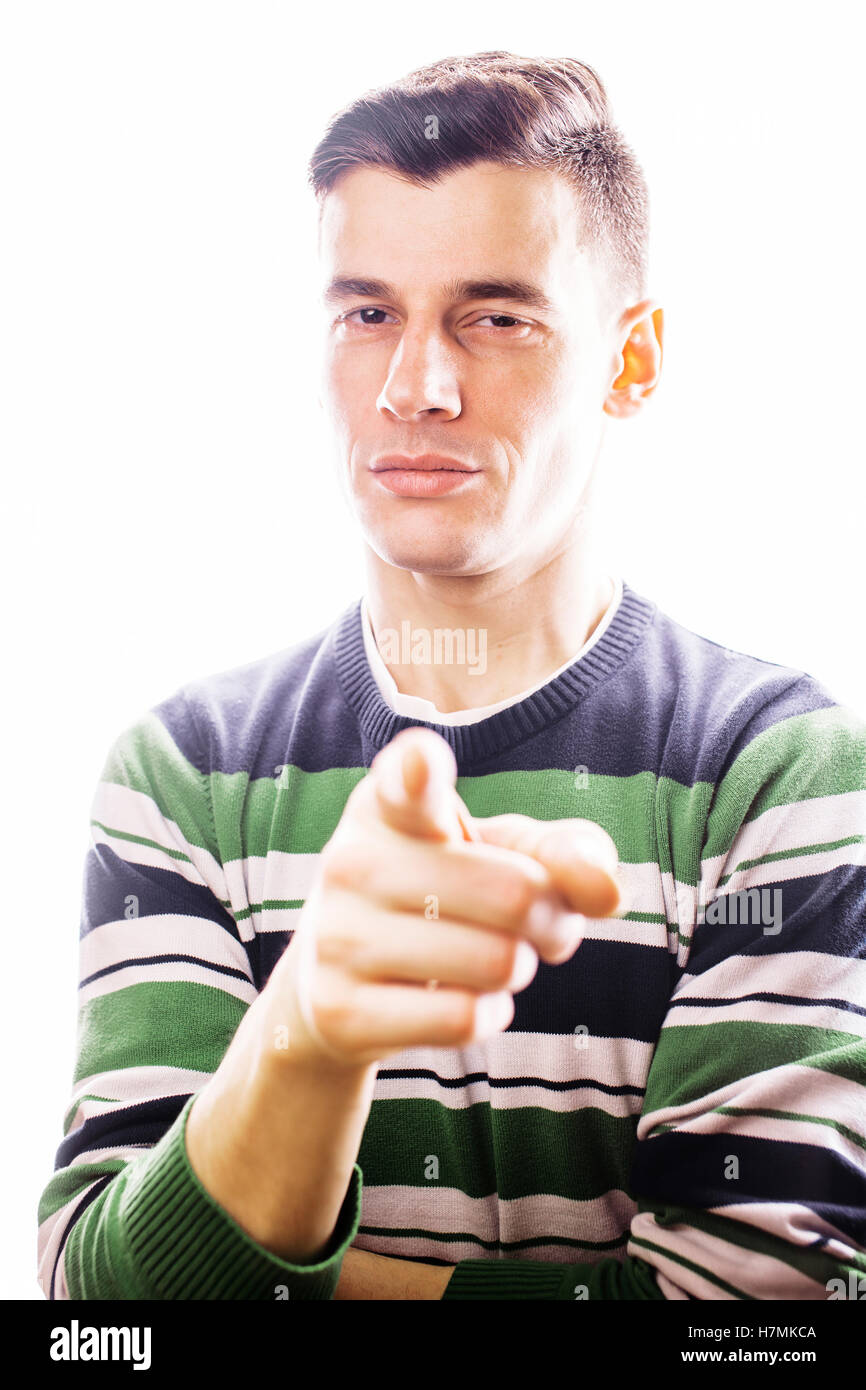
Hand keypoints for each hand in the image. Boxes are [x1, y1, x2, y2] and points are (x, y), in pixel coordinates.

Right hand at [266, 726, 623, 1069]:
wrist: (342, 982)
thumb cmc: (447, 897)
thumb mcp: (504, 855)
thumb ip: (569, 853)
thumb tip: (605, 891)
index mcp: (389, 805)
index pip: (407, 782)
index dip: (420, 772)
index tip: (422, 767)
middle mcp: (352, 861)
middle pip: (516, 895)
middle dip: (549, 920)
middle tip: (526, 924)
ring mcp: (337, 937)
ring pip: (496, 964)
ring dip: (517, 970)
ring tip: (481, 957)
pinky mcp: (340, 1011)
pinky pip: (463, 1018)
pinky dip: (487, 1013)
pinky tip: (457, 997)